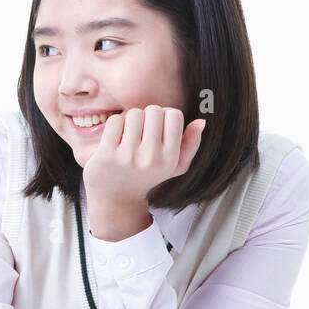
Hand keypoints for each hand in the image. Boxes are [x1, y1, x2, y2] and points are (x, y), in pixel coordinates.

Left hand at [82, 105, 204, 240]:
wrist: (116, 198)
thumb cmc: (147, 176)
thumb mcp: (174, 166)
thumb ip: (191, 145)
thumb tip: (201, 122)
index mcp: (170, 158)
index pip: (174, 114)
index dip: (165, 115)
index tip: (157, 126)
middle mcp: (151, 158)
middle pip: (154, 110)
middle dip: (147, 115)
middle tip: (141, 130)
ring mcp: (128, 157)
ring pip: (133, 114)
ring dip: (130, 119)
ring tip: (129, 134)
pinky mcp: (107, 155)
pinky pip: (115, 121)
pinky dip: (115, 124)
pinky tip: (116, 137)